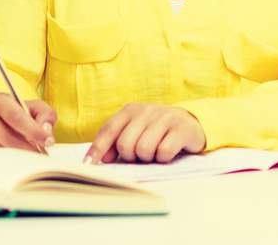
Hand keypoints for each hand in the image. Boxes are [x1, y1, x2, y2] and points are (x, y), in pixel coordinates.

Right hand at [0, 94, 56, 154]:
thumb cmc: (17, 114)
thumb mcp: (34, 108)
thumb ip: (45, 115)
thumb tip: (45, 131)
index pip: (15, 116)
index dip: (33, 130)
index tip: (47, 141)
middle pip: (7, 137)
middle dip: (27, 149)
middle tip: (41, 155)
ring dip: (18, 158)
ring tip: (29, 157)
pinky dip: (6, 164)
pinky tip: (14, 160)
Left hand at [85, 104, 204, 164]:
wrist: (189, 122)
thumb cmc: (155, 131)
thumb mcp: (134, 131)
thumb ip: (116, 142)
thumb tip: (100, 159)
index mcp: (130, 110)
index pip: (109, 130)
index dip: (97, 149)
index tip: (88, 166)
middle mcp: (146, 110)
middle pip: (126, 144)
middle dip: (131, 157)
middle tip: (140, 156)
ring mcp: (165, 117)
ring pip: (145, 149)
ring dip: (149, 158)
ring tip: (154, 153)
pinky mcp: (182, 128)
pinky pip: (164, 151)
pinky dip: (164, 158)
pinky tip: (167, 153)